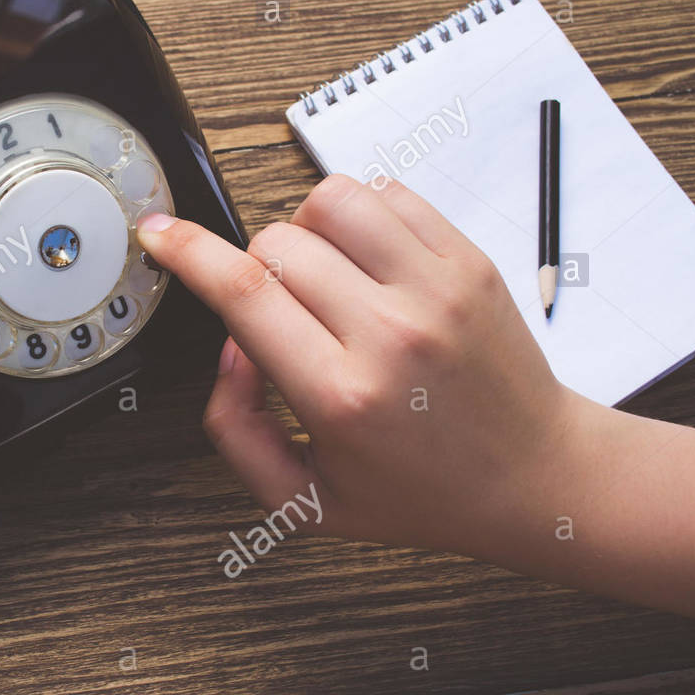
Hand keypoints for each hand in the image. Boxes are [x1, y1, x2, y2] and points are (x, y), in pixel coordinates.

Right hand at [137, 173, 580, 557]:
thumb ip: (236, 430)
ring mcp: (437, 289)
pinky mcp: (469, 261)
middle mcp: (392, 332)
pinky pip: (389, 194)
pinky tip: (367, 261)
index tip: (160, 233)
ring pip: (332, 199)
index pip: (243, 291)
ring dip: (305, 228)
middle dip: (254, 267)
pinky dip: (360, 215)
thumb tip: (228, 347)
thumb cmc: (422, 491)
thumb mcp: (304, 500)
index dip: (186, 251)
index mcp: (342, 395)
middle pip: (277, 242)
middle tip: (282, 311)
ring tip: (323, 276)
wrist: (534, 475)